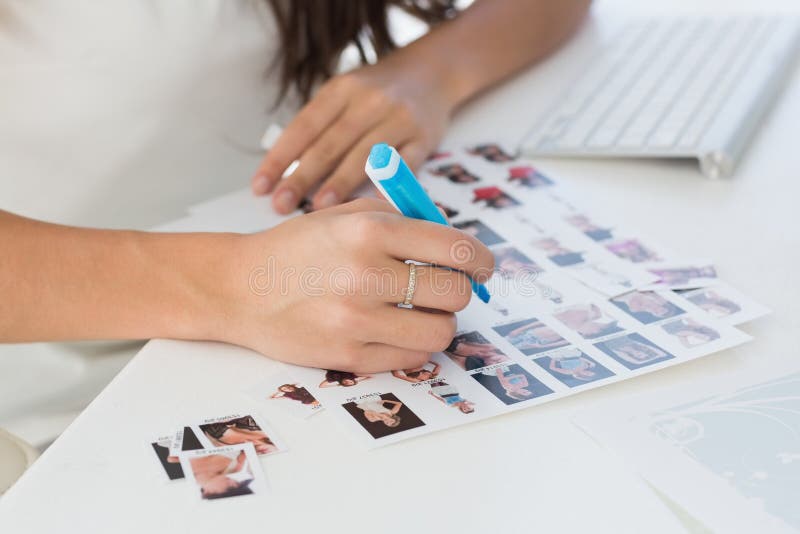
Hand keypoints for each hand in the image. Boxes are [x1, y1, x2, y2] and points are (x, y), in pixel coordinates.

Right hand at [217, 199, 492, 372]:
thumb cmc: (298, 248)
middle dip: (460, 290)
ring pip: (442, 331)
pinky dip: (414, 343)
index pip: (457, 249)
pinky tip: (394, 328)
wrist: (240, 288)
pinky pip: (412, 356)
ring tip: (419, 311)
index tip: (483, 267)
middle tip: (445, 288)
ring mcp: (357, 320)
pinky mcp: (349, 354)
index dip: (482, 261)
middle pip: (457, 292)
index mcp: (370, 230)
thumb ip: (403, 220)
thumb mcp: (345, 214)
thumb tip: (459, 246)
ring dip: (440, 320)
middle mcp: (366, 274)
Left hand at [251, 59, 454, 213]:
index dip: (280, 158)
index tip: (261, 186)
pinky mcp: (424, 139)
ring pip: (364, 156)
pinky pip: (402, 166)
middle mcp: (369, 101)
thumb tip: (284, 173)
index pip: (304, 127)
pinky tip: (367, 206)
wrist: (431, 72)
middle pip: (330, 144)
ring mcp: (399, 119)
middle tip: (281, 204)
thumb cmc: (376, 93)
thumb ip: (320, 129)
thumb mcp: (344, 95)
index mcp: (341, 90)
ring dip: (339, 183)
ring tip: (317, 207)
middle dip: (301, 177)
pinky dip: (384, 186)